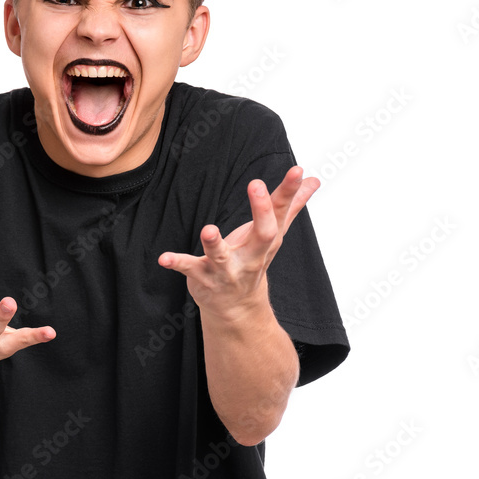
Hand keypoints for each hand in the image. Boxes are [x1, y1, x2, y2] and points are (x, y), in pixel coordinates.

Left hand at [158, 166, 319, 319]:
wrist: (237, 308)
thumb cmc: (252, 260)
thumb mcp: (274, 233)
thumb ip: (291, 205)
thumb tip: (314, 181)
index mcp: (267, 239)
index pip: (281, 210)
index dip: (288, 189)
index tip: (297, 170)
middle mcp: (251, 255)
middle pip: (263, 234)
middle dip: (261, 211)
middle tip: (256, 184)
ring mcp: (227, 269)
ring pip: (222, 256)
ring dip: (214, 243)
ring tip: (208, 229)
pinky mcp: (203, 276)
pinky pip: (189, 269)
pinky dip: (177, 263)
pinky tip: (164, 258)